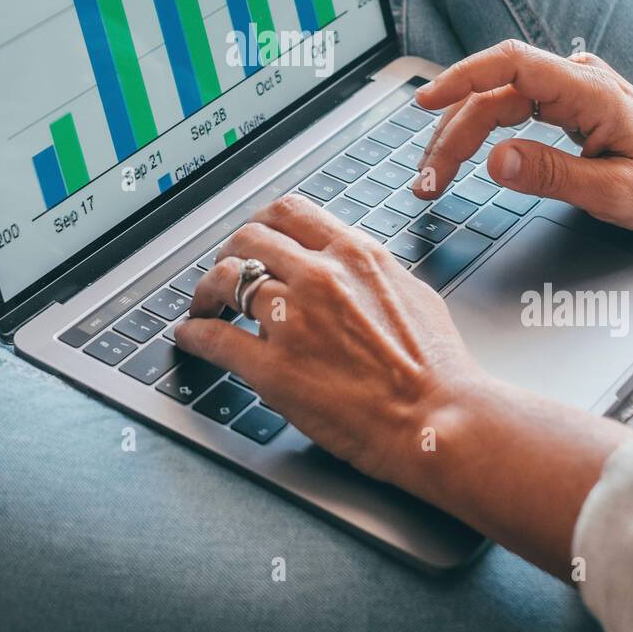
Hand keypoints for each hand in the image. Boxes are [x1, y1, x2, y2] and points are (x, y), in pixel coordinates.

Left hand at [178, 186, 629, 576]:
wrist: (441, 419)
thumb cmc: (436, 367)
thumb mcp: (410, 292)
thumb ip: (367, 271)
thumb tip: (344, 264)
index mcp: (354, 254)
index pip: (288, 212)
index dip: (261, 223)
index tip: (253, 238)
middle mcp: (319, 277)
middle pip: (247, 239)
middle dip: (228, 254)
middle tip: (223, 274)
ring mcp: (292, 321)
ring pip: (225, 281)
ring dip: (206, 292)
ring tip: (203, 305)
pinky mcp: (273, 368)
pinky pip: (214, 339)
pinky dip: (194, 335)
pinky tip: (190, 338)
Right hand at [415, 39, 632, 231]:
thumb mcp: (615, 192)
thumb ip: (554, 176)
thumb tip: (496, 162)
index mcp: (588, 91)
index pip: (511, 64)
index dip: (463, 77)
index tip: (426, 101)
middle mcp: (572, 78)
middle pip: (491, 92)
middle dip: (451, 136)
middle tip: (427, 183)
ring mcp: (564, 86)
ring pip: (492, 100)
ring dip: (457, 136)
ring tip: (433, 178)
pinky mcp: (558, 100)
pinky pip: (505, 106)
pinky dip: (476, 132)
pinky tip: (458, 153)